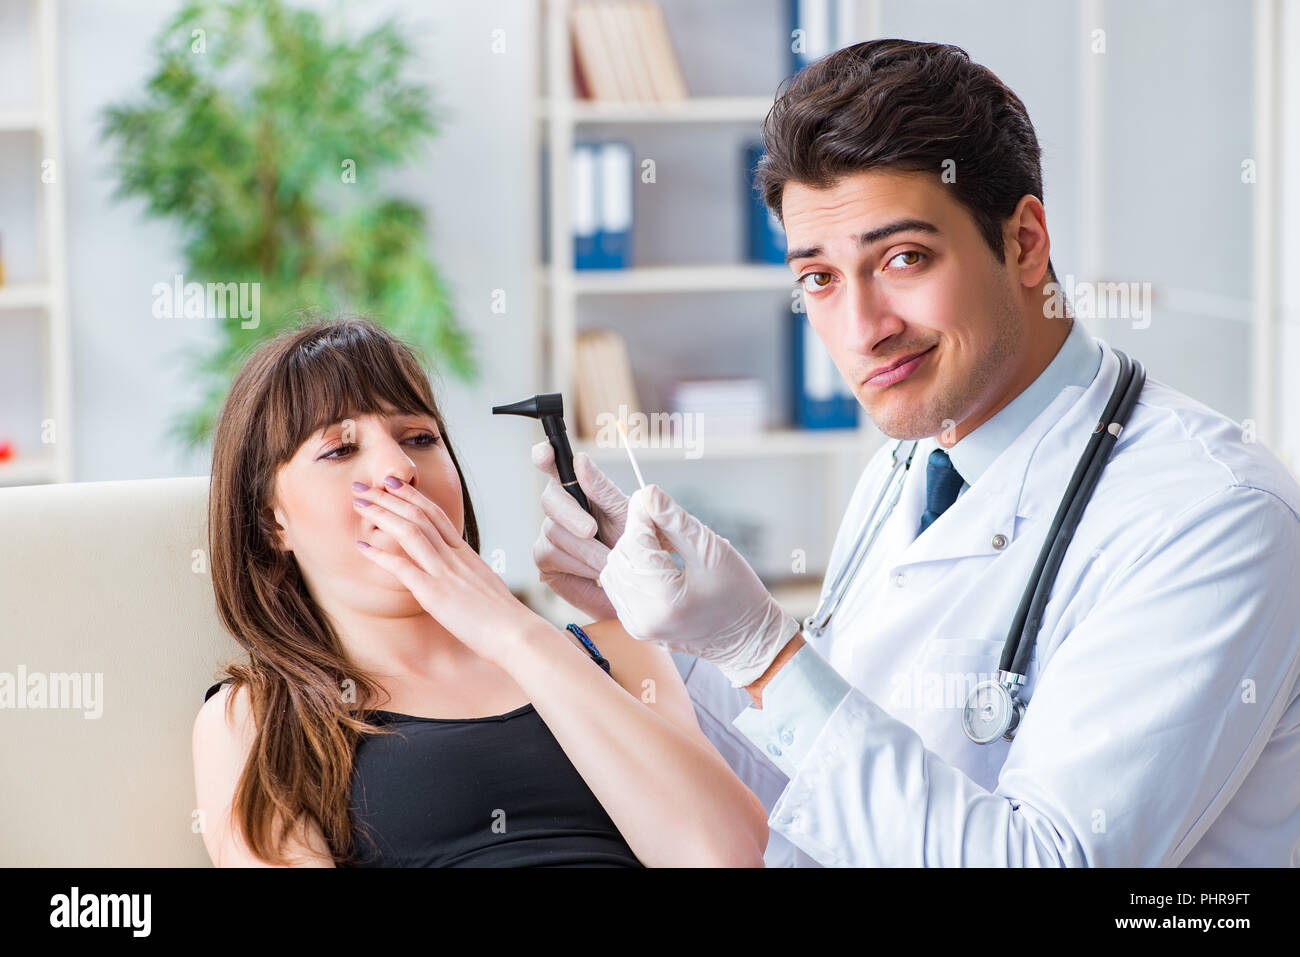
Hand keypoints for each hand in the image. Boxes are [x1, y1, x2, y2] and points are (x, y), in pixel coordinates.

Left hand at [352, 478, 542, 666]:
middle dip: (388, 498)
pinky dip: (379, 555)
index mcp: (466, 553)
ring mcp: (445, 572)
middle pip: (419, 515)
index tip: (392, 484)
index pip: (436, 514)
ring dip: (381, 514)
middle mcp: (454, 556)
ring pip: (410, 532)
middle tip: (363, 486)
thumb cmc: (503, 617)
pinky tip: (361, 547)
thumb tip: (460, 574)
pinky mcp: (435, 593)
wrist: (516, 633)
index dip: (411, 496)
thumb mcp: (485, 586)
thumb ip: (468, 574)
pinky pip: (402, 567)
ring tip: (359, 504)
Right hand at [531, 440, 629, 619]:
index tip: (545, 453)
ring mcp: (549, 534)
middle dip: (572, 516)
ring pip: (553, 534)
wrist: (637, 578)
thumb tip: (581, 460)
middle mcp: (559, 507)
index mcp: (578, 486)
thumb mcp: (625, 512)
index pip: (553, 463)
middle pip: (550, 500)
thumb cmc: (632, 538)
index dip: (545, 455)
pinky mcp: (545, 562)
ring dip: (584, 550)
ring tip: (609, 562)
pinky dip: (577, 567)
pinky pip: (550, 559)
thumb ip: (602, 488)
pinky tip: (595, 575)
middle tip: (592, 531)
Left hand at [598, 484, 801, 688]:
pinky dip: (632, 568)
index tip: (650, 497)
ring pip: (614, 569)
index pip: (636, 544)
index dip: (640, 515)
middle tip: (663, 522)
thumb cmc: (737, 593)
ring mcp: (636, 625)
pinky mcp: (634, 626)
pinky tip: (656, 563)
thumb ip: (676, 521)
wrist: (745, 638)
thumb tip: (647, 492)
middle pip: (621, 556)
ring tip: (663, 544)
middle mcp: (643, 618)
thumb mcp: (712, 551)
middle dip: (637, 533)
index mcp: (665, 600)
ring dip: (633, 550)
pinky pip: (618, 586)